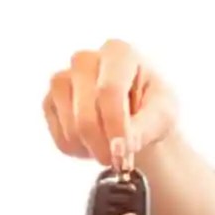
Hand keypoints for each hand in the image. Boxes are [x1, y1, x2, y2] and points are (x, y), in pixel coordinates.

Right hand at [43, 39, 177, 169]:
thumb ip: (147, 127)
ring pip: (69, 124)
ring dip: (91, 147)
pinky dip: (77, 149)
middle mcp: (86, 60)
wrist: (137, 114)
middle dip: (102, 143)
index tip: (124, 152)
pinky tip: (94, 144)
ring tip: (110, 149)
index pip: (109, 90)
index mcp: (118, 53)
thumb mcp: (164, 114)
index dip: (115, 125)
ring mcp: (63, 79)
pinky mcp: (50, 101)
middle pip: (85, 111)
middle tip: (119, 161)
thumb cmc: (152, 106)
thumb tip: (123, 145)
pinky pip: (58, 134)